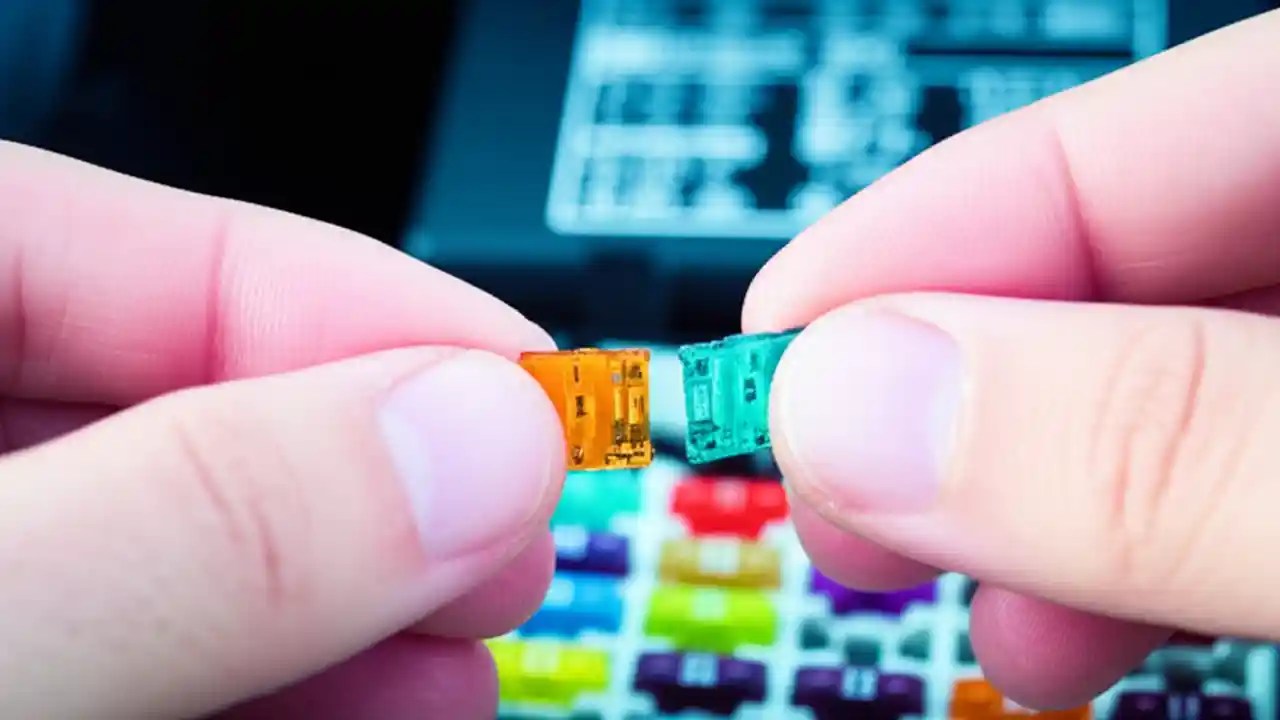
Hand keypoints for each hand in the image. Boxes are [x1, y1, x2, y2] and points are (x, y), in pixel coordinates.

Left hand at [0, 141, 563, 717]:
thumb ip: (205, 513)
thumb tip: (473, 435)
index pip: (143, 243)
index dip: (363, 309)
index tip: (526, 390)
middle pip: (178, 393)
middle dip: (373, 467)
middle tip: (512, 527)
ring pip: (174, 532)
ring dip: (346, 587)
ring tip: (462, 643)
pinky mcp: (7, 662)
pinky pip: (137, 641)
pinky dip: (264, 670)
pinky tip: (362, 696)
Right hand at [745, 9, 1279, 709]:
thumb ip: (1162, 445)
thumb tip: (861, 402)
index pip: (1120, 142)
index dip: (917, 244)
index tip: (768, 360)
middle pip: (1134, 265)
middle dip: (962, 393)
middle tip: (840, 501)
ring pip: (1176, 388)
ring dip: (1040, 498)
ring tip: (990, 613)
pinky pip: (1235, 477)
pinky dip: (1141, 547)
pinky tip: (1087, 622)